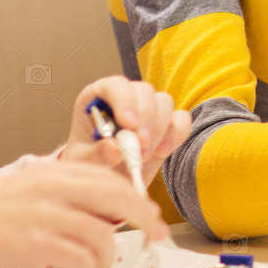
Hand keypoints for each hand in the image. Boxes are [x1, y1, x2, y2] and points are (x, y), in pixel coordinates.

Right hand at [0, 160, 168, 267]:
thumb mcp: (34, 186)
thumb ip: (71, 192)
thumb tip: (112, 210)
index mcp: (55, 172)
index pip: (111, 179)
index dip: (138, 198)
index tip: (152, 214)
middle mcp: (53, 189)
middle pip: (118, 199)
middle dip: (145, 219)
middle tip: (155, 236)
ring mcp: (44, 216)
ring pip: (102, 235)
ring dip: (106, 258)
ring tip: (93, 267)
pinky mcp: (34, 244)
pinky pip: (80, 259)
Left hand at [63, 77, 190, 186]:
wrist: (109, 182)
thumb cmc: (91, 167)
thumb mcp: (85, 163)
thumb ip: (96, 154)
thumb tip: (114, 148)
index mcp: (97, 99)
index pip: (115, 85)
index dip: (124, 100)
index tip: (129, 124)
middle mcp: (125, 98)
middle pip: (144, 91)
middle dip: (145, 119)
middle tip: (140, 147)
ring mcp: (149, 109)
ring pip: (164, 103)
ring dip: (157, 130)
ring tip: (142, 156)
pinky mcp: (168, 124)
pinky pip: (182, 119)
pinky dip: (176, 135)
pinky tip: (161, 152)